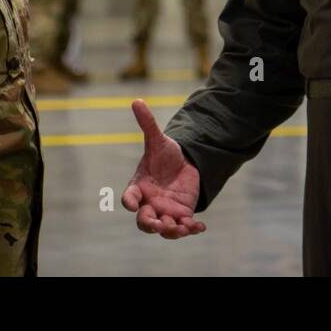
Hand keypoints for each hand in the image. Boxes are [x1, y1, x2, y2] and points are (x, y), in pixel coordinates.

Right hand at [121, 99, 205, 239]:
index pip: (129, 197)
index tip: (132, 204)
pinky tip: (201, 227)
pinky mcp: (181, 216)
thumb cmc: (164, 155)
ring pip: (164, 229)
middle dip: (149, 224)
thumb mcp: (158, 140)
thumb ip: (147, 124)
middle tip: (157, 223)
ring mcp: (165, 212)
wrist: (183, 165)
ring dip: (171, 231)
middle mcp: (150, 203)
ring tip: (182, 228)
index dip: (129, 201)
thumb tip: (136, 100)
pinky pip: (183, 227)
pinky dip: (191, 229)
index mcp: (139, 187)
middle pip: (144, 221)